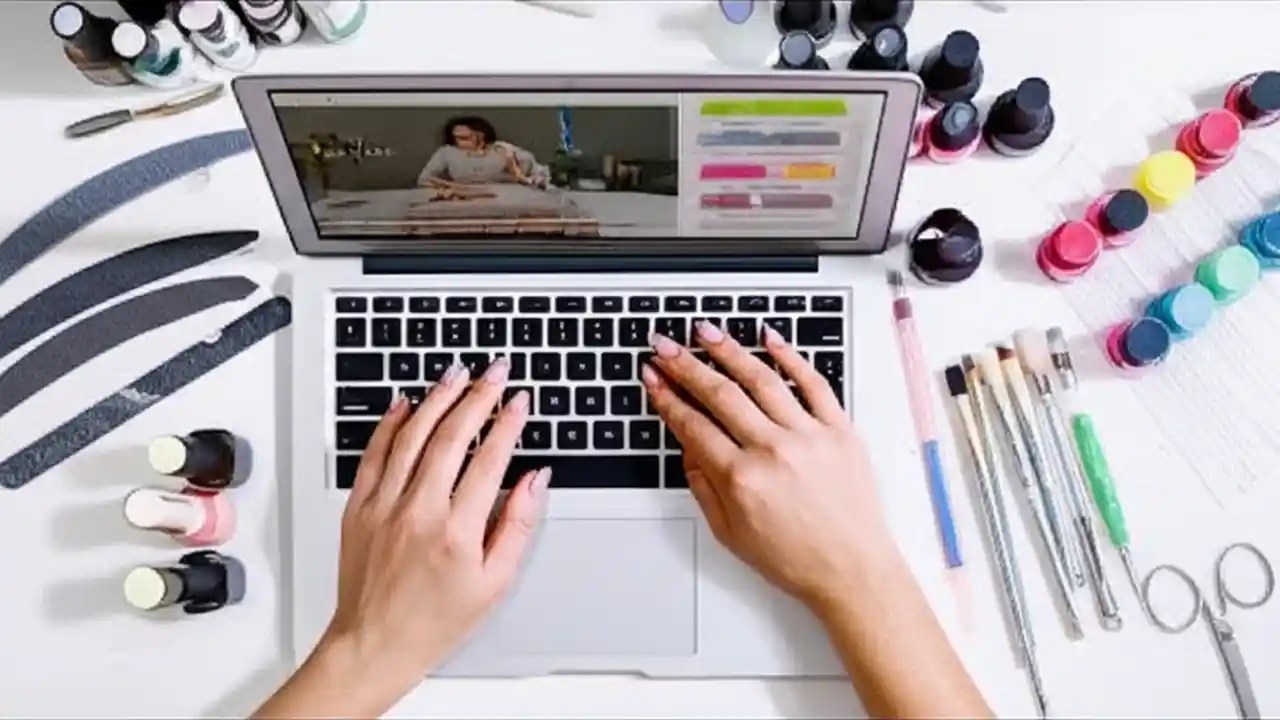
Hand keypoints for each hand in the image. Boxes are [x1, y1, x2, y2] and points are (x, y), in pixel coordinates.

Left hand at [324, 358, 548, 686]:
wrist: (375, 643)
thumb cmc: (435, 620)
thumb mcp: (495, 582)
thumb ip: (517, 525)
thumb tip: (534, 480)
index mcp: (457, 532)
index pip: (489, 460)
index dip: (507, 423)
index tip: (519, 401)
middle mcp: (417, 513)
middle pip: (451, 437)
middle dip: (477, 396)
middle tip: (494, 372)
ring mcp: (383, 507)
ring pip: (411, 436)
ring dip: (437, 399)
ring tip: (456, 374)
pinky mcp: (358, 508)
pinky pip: (374, 454)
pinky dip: (390, 424)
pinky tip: (405, 403)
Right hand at [642, 323, 896, 611]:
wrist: (852, 571)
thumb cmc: (796, 559)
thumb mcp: (730, 534)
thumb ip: (704, 488)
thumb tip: (690, 449)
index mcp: (742, 479)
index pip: (693, 425)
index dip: (667, 397)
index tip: (653, 378)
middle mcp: (774, 451)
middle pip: (720, 394)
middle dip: (686, 365)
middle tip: (666, 346)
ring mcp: (809, 436)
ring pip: (762, 379)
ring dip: (729, 350)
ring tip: (706, 332)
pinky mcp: (840, 430)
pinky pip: (813, 382)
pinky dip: (790, 356)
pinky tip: (769, 338)